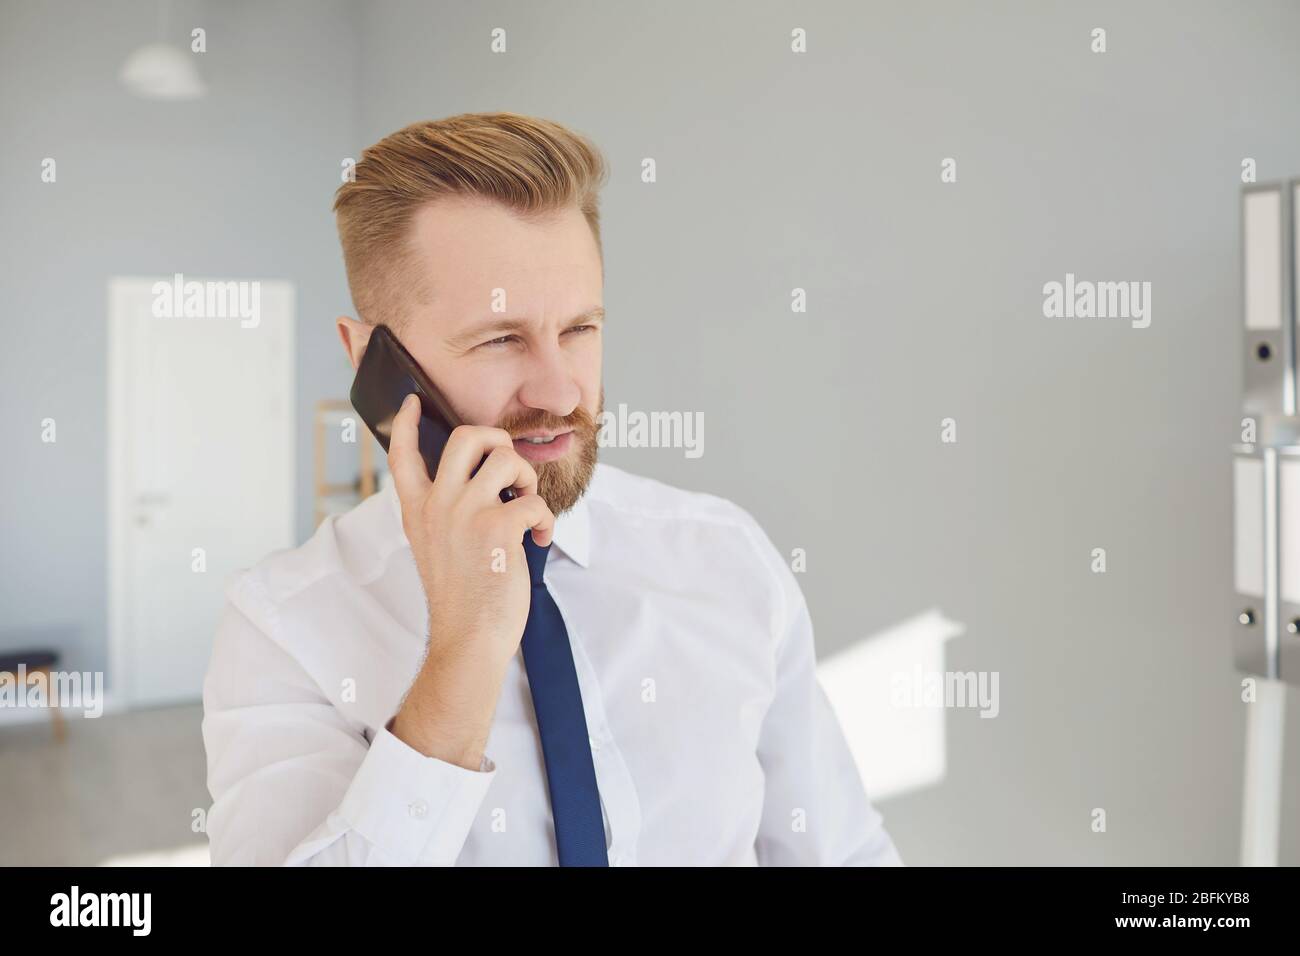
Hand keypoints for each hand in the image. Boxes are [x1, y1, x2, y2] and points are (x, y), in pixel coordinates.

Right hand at [386, 393, 554, 766]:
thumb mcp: (435, 548)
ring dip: (528, 480)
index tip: (414, 400)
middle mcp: (437, 505)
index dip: (409, 423)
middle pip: (467, 437)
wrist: (468, 639)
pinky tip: (539, 540)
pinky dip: (545, 519)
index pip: (403, 455)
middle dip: (499, 441)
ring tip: (528, 508)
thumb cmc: (461, 598)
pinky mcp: (497, 529)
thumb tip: (483, 481)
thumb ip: (444, 513)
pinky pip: (534, 501)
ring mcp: (465, 514)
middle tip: (510, 469)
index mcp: (417, 510)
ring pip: (507, 460)